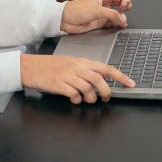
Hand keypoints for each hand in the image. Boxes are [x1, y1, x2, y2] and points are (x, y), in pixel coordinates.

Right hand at [20, 54, 134, 103]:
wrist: (31, 67)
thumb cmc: (50, 66)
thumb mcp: (70, 63)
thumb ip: (85, 69)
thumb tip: (100, 78)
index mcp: (81, 61)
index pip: (106, 68)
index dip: (120, 76)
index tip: (130, 83)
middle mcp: (77, 68)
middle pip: (99, 80)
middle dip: (105, 91)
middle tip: (105, 98)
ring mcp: (68, 76)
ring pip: (88, 89)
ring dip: (90, 98)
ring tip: (85, 99)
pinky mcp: (59, 85)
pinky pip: (74, 95)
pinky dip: (77, 100)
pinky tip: (73, 99)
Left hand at [60, 0, 131, 33]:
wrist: (66, 20)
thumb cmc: (76, 10)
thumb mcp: (96, 10)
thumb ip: (112, 14)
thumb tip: (122, 19)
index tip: (124, 6)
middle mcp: (105, 2)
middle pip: (122, 3)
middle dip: (126, 8)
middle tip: (124, 12)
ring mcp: (104, 11)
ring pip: (119, 13)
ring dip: (122, 17)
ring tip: (121, 22)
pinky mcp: (102, 21)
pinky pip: (114, 21)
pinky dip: (118, 23)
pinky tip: (120, 25)